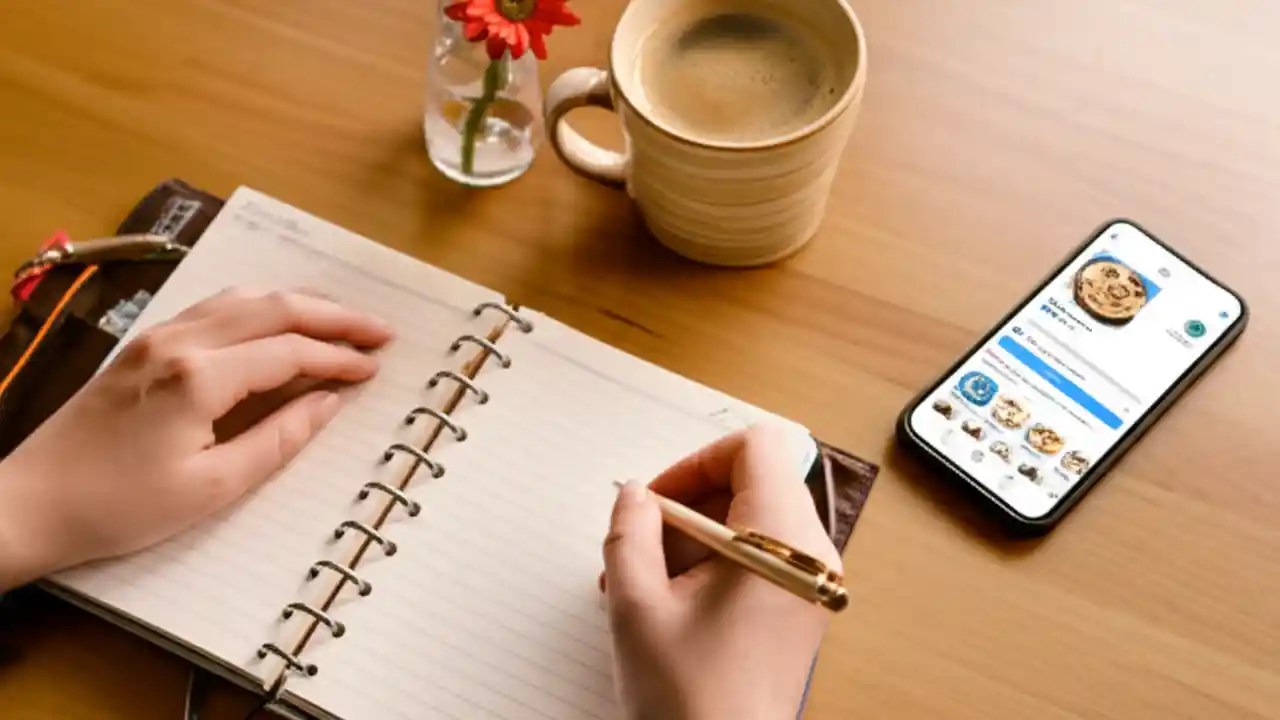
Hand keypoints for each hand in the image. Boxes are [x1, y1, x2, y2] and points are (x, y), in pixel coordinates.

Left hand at [0, 289, 392, 589]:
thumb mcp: (212, 488)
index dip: (338, 359)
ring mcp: (157, 336)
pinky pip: (215, 308)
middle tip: (380, 330)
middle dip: (333, 317)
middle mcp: (179, 341)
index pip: (289, 352)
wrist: (30, 502)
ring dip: (298, 304)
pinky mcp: (143, 344)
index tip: (375, 369)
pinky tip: (278, 321)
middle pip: (273, 309)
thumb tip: (328, 403)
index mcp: (198, 378)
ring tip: (340, 320)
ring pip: (243, 298)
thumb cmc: (119, 508)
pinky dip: (260, 308)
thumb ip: (278, 440)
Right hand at [603, 424, 840, 719]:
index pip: (754, 448)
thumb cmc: (691, 701)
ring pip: (750, 522)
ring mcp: (811, 585)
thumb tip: (635, 495)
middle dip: (685, 507)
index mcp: (782, 540)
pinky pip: (759, 559)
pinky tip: (667, 603)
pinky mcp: (801, 610)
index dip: (697, 461)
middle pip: (751, 483)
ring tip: (641, 584)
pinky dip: (712, 565)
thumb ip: (629, 531)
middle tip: (638, 547)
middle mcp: (811, 555)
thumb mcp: (637, 603)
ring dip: (691, 539)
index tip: (658, 499)